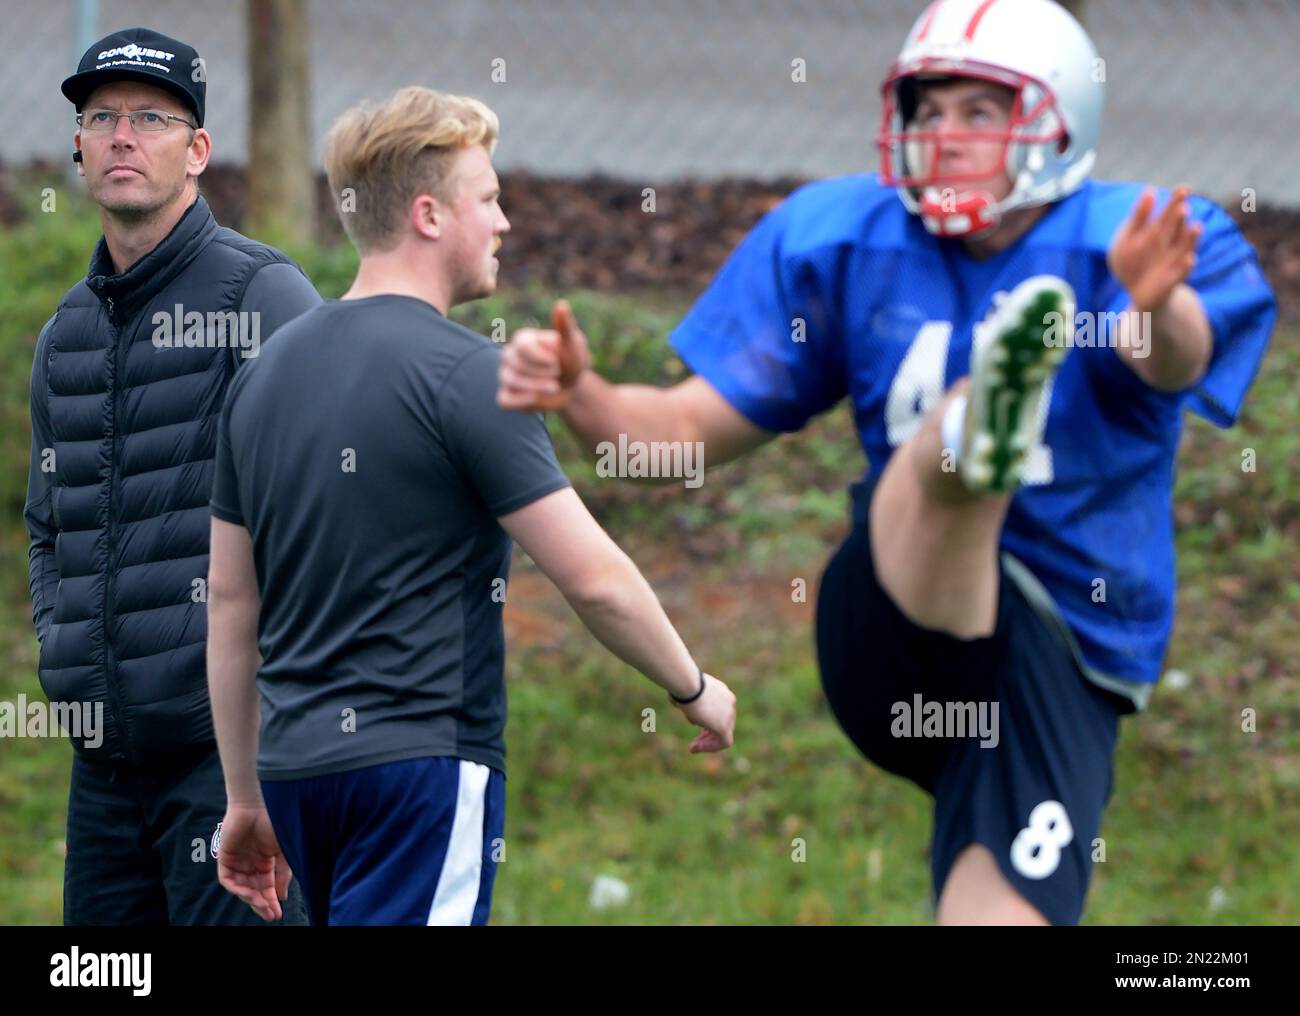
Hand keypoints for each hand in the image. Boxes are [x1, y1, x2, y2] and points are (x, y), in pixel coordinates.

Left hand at [215, 801, 292, 921]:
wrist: (261, 804)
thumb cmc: (276, 823)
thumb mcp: (285, 853)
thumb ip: (282, 875)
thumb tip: (281, 897)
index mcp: (266, 861)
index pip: (267, 886)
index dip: (272, 900)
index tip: (278, 914)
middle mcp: (251, 863)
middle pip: (254, 890)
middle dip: (262, 903)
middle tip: (271, 915)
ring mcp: (238, 861)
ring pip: (241, 887)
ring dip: (251, 898)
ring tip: (263, 905)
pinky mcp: (226, 857)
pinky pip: (228, 880)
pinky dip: (237, 889)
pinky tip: (250, 894)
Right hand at [497, 299, 590, 411]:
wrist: (573, 387)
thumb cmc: (571, 360)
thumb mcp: (573, 343)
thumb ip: (565, 326)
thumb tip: (561, 303)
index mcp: (523, 339)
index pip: (522, 345)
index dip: (540, 357)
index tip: (557, 361)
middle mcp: (510, 355)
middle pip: (515, 363)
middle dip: (541, 372)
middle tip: (558, 373)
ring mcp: (506, 376)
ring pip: (510, 381)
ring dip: (535, 386)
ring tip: (554, 387)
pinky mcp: (507, 396)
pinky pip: (504, 400)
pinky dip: (520, 401)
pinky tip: (537, 398)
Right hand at [676, 673, 736, 752]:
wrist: (688, 685)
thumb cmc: (682, 685)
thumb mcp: (687, 693)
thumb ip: (690, 703)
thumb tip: (686, 711)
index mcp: (722, 692)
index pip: (720, 710)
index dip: (709, 719)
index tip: (696, 725)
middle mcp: (729, 703)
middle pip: (723, 722)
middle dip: (708, 733)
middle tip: (695, 741)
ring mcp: (729, 715)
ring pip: (724, 734)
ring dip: (708, 742)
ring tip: (693, 748)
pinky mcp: (724, 727)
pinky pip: (724, 742)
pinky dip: (711, 747)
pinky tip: (696, 748)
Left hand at [1107, 184, 1202, 313]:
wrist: (1139, 292)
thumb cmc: (1133, 261)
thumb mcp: (1128, 238)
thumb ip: (1138, 216)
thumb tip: (1150, 189)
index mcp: (1162, 230)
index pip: (1170, 212)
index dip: (1177, 200)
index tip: (1183, 188)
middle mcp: (1172, 243)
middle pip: (1178, 227)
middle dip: (1180, 217)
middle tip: (1183, 206)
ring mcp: (1174, 261)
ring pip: (1184, 247)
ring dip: (1190, 238)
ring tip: (1196, 227)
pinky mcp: (1173, 280)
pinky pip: (1181, 273)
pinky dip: (1185, 266)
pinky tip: (1189, 259)